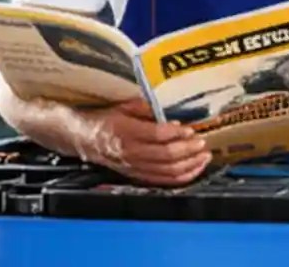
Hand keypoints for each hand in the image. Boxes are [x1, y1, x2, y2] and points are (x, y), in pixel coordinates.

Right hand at [73, 98, 210, 185]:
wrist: (84, 138)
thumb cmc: (107, 120)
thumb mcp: (125, 106)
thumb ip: (148, 109)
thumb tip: (171, 116)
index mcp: (127, 132)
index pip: (157, 135)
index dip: (177, 133)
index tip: (191, 129)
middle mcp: (131, 152)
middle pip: (166, 155)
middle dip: (189, 150)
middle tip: (202, 142)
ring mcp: (134, 167)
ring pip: (167, 171)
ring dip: (190, 165)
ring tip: (204, 156)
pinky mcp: (136, 176)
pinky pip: (163, 181)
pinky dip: (182, 177)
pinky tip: (194, 170)